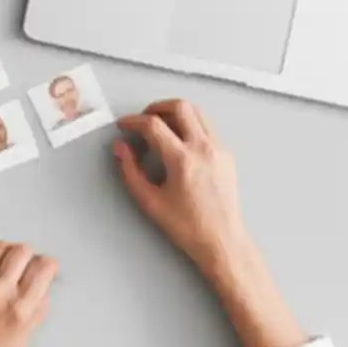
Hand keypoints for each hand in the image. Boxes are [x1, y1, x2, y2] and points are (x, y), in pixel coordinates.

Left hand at [0, 241, 58, 346]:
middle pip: (21, 252)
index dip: (49, 265)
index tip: (48, 266)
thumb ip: (34, 317)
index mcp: (19, 312)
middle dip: (29, 254)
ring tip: (8, 256)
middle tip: (28, 260)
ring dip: (6, 249)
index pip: (43, 269)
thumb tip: (40, 297)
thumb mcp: (20, 344)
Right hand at [112, 99, 247, 270]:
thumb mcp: (150, 201)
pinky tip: (179, 141)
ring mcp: (218, 149)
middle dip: (156, 107)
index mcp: (182, 160)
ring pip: (197, 112)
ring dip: (175, 112)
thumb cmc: (187, 226)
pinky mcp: (226, 154)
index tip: (124, 126)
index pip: (153, 125)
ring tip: (160, 126)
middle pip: (179, 106)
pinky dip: (190, 124)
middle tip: (142, 119)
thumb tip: (121, 147)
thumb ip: (130, 170)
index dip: (133, 121)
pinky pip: (207, 127)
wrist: (222, 240)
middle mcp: (203, 148)